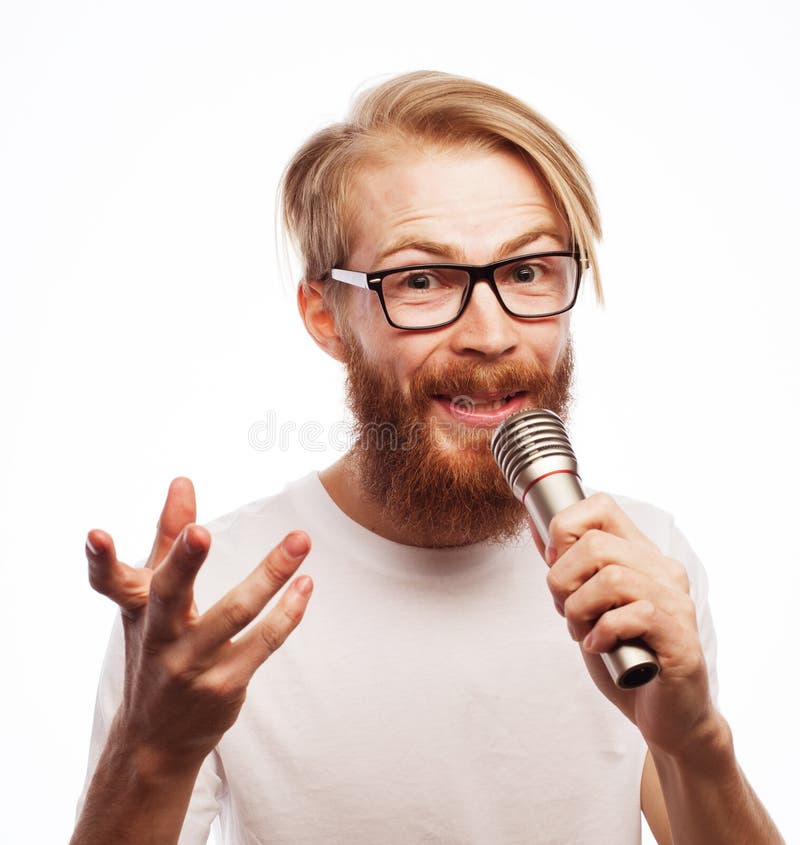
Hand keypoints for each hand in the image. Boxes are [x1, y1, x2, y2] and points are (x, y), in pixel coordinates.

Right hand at [85, 477, 312, 775]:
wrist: (156, 740)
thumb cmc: (156, 648)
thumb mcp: (151, 597)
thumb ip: (168, 537)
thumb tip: (183, 480)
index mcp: (136, 609)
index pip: (110, 582)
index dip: (100, 559)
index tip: (96, 533)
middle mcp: (157, 637)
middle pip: (168, 594)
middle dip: (182, 562)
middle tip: (200, 532)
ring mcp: (190, 664)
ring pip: (233, 614)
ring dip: (270, 575)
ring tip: (300, 540)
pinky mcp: (224, 685)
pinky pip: (263, 643)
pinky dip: (287, 613)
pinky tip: (305, 585)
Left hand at [532, 493, 721, 757]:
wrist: (668, 716)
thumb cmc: (626, 658)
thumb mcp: (587, 604)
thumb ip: (567, 567)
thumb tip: (534, 524)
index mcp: (641, 556)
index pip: (601, 507)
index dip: (566, 530)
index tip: (556, 565)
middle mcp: (663, 572)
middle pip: (597, 544)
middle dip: (563, 579)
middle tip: (565, 610)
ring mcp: (676, 604)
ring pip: (613, 577)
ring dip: (581, 608)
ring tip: (581, 631)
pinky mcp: (681, 639)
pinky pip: (638, 615)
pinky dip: (604, 631)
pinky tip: (598, 646)